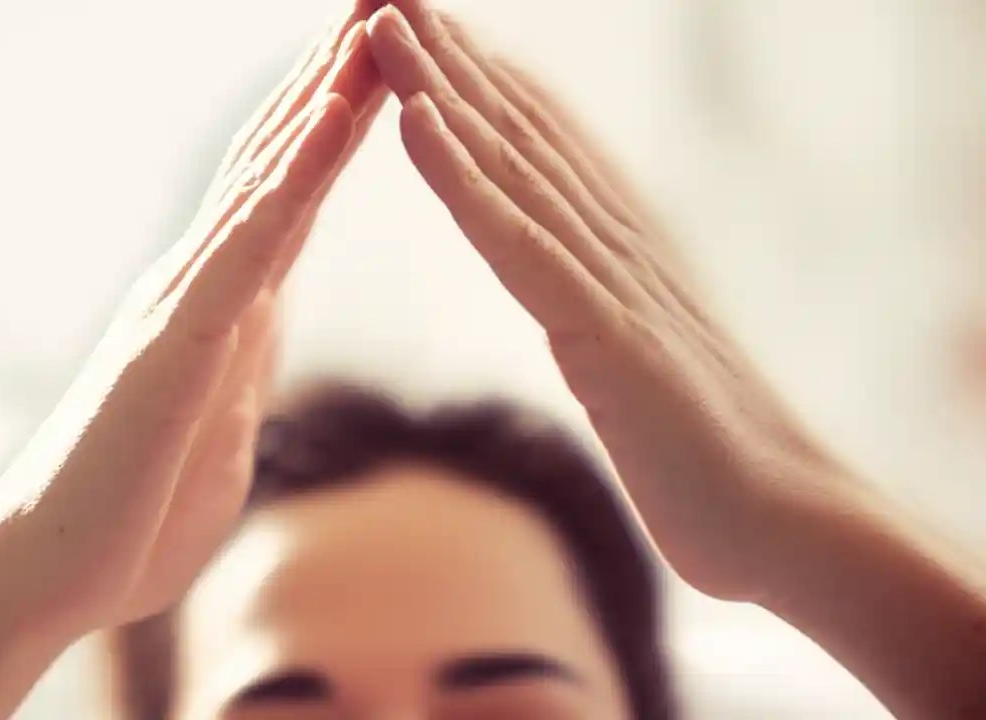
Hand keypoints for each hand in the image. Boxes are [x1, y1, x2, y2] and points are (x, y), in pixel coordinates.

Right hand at [0, 7, 382, 637]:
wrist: (39, 579)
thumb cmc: (128, 515)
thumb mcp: (216, 429)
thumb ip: (240, 368)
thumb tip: (263, 329)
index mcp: (222, 306)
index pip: (290, 190)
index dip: (339, 116)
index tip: (390, 52)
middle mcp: (200, 284)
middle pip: (279, 157)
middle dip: (339, 72)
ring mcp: (184, 306)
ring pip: (266, 178)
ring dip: (328, 94)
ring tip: (376, 17)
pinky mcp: (174, 347)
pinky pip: (249, 248)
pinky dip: (296, 179)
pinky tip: (337, 118)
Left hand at [365, 1, 847, 601]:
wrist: (777, 518)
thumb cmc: (703, 452)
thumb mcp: (639, 359)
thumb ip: (602, 309)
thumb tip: (575, 292)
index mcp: (614, 249)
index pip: (533, 147)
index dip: (472, 81)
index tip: (418, 24)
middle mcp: (612, 240)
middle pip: (515, 133)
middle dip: (446, 56)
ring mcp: (609, 279)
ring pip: (509, 166)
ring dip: (439, 88)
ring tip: (383, 21)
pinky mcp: (603, 332)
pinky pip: (517, 241)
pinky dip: (462, 177)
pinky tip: (414, 120)